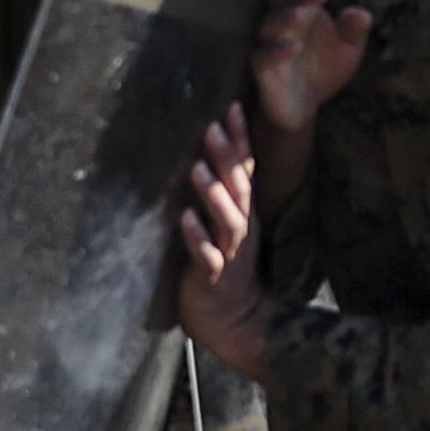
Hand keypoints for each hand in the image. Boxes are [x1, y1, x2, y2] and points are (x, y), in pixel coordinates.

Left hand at [172, 110, 270, 379]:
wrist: (235, 323)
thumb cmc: (223, 271)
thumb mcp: (225, 228)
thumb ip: (219, 197)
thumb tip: (202, 157)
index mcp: (243, 214)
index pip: (245, 171)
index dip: (240, 140)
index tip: (231, 107)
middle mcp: (240, 229)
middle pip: (238, 188)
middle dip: (227, 157)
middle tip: (211, 127)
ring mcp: (230, 254)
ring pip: (227, 221)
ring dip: (213, 194)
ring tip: (198, 169)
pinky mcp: (213, 278)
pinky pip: (208, 257)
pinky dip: (197, 238)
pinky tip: (184, 220)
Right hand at [251, 0, 371, 142]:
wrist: (306, 106)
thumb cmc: (324, 69)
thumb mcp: (348, 49)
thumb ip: (354, 31)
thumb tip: (361, 14)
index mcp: (302, 8)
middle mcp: (282, 21)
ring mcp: (267, 43)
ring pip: (268, 23)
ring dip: (285, 16)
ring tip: (304, 14)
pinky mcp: (261, 70)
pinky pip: (261, 57)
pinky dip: (276, 51)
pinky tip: (293, 47)